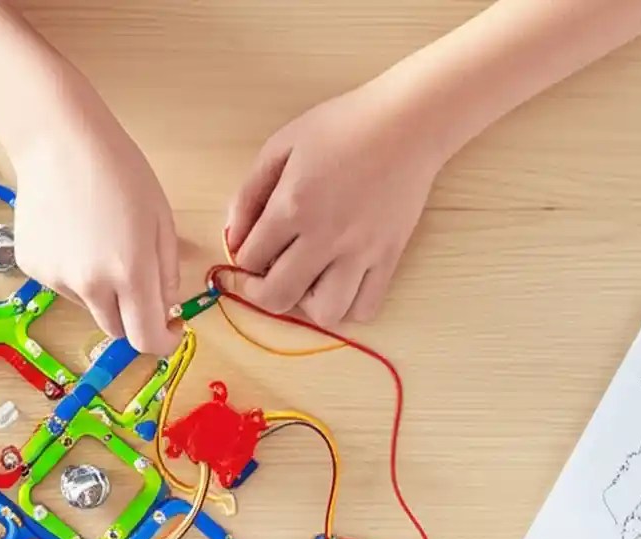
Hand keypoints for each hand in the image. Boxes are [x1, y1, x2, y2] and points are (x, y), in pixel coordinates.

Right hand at [9, 81, 181, 355]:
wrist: (58, 141)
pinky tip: (73, 231)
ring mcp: (56, 279)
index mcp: (130, 273)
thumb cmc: (120, 172)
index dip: (163, 341)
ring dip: (103, 290)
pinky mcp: (33, 267)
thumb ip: (167, 271)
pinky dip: (75, 271)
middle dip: (134, 317)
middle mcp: (90, 285)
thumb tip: (165, 307)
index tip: (171, 329)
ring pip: (89, 305)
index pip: (146, 339)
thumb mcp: (161, 219)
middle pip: (117, 330)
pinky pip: (63, 284)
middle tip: (139, 283)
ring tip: (100, 240)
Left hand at [225, 75, 451, 327]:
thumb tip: (232, 236)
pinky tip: (340, 282)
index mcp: (293, 206)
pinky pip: (366, 307)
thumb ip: (249, 192)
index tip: (248, 252)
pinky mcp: (389, 256)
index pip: (250, 259)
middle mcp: (325, 236)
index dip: (241, 260)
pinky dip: (349, 306)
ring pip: (325, 313)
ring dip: (307, 304)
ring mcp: (361, 251)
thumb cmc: (343, 126)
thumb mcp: (282, 146)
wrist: (408, 123)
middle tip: (264, 278)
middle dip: (260, 294)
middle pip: (278, 296)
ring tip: (307, 280)